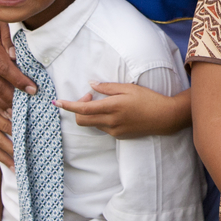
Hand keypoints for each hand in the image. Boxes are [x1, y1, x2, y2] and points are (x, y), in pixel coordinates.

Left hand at [55, 83, 185, 138]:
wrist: (164, 117)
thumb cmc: (148, 98)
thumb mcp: (128, 88)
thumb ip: (108, 87)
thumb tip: (91, 85)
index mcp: (112, 107)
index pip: (83, 108)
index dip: (68, 105)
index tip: (57, 102)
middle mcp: (110, 121)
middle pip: (82, 120)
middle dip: (78, 109)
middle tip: (90, 96)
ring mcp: (114, 130)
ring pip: (91, 124)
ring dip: (90, 113)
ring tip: (104, 102)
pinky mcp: (118, 136)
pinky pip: (102, 128)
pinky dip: (100, 119)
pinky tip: (113, 111)